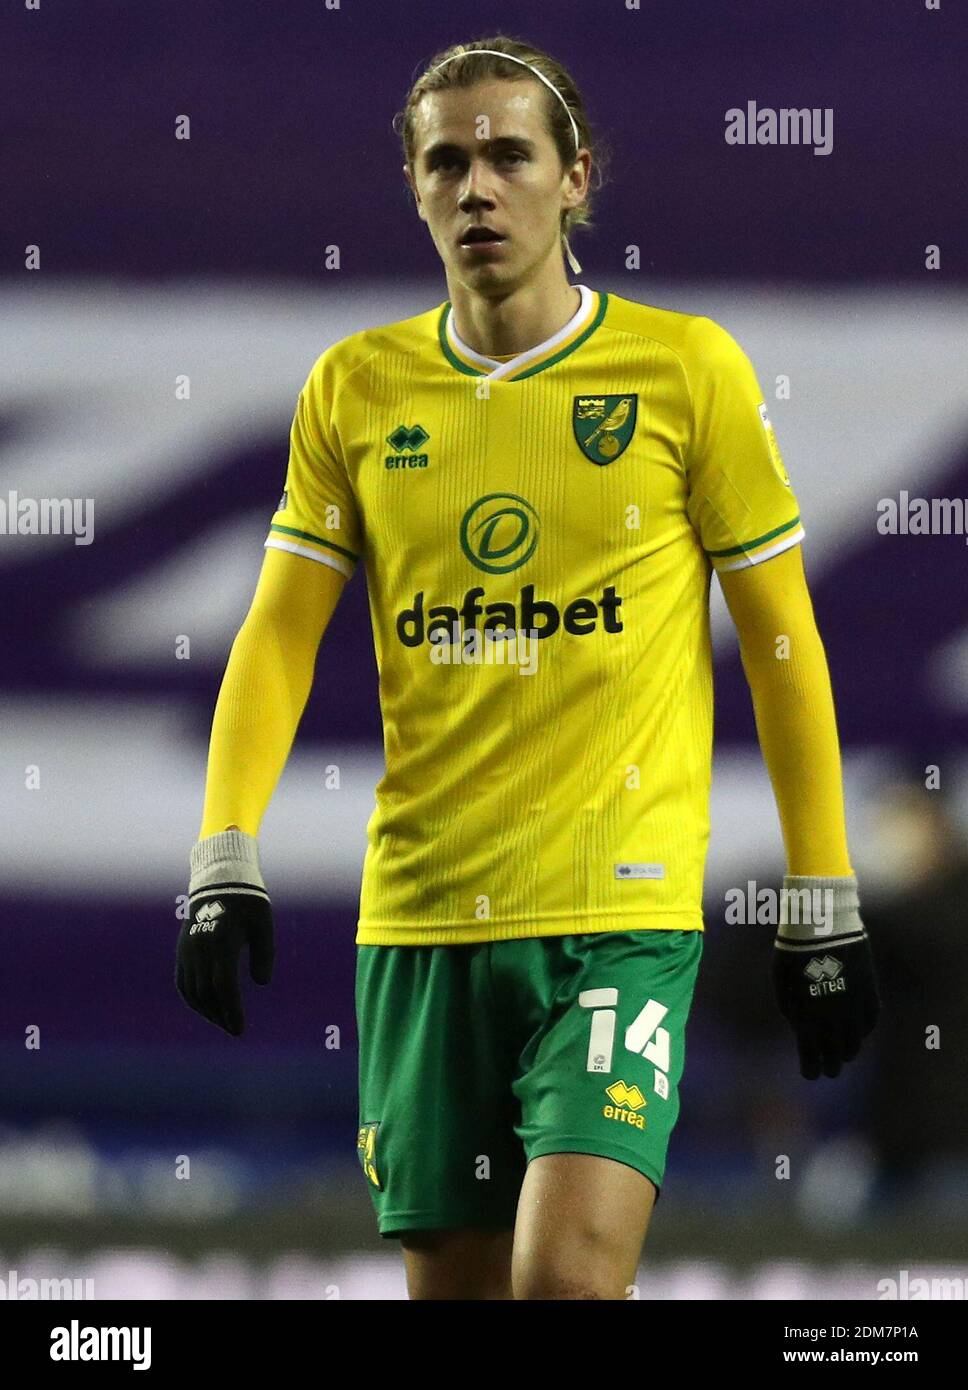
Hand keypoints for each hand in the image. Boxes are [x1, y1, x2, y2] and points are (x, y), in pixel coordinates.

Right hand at [176, 830, 274, 1035]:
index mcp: (222, 941)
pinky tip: (207, 1009)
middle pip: (207, 992)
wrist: (220, 883)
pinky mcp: (182, 951)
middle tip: (235, 1030)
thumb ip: (265, 954)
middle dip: (221, 1015)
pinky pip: (183, 982)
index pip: (224, 985)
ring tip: (224, 1022)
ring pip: (192, 990)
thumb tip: (261, 983)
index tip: (239, 1030)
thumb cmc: (248, 905)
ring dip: (207, 1011)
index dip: (231, 1010)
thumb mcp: (264, 925)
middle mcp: (200, 948)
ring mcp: (187, 950)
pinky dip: (193, 999)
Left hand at [771, 874, 880, 1078]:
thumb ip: (789, 1010)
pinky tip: (859, 1035)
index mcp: (807, 1016)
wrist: (821, 923)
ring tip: (844, 1056)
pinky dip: (864, 1031)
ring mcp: (853, 1005)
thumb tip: (801, 1030)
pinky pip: (869, 1021)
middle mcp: (832, 1017)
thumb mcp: (781, 982)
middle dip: (831, 1066)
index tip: (810, 1074)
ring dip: (849, 1052)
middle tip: (829, 1072)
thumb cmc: (792, 950)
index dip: (811, 1068)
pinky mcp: (869, 992)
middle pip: (835, 1054)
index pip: (811, 1055)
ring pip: (855, 1041)